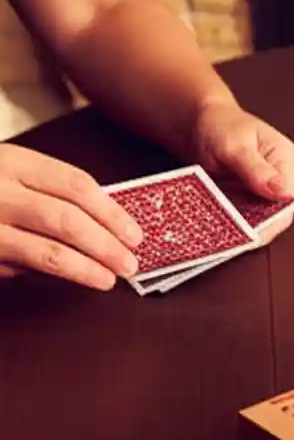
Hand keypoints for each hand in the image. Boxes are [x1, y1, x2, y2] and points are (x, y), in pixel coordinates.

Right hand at [0, 144, 141, 289]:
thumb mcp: (9, 172)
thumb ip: (48, 192)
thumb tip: (104, 222)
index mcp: (12, 160)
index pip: (77, 185)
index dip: (112, 213)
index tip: (135, 234)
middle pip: (66, 219)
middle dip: (105, 245)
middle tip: (129, 264)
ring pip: (44, 251)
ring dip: (82, 268)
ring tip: (107, 279)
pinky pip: (13, 267)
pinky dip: (36, 272)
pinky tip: (59, 277)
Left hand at [190, 100, 293, 242]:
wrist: (196, 122)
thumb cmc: (218, 125)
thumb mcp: (234, 145)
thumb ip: (257, 169)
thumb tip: (284, 193)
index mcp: (284, 160)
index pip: (289, 197)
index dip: (272, 216)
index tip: (248, 229)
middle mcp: (279, 178)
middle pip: (278, 214)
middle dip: (256, 227)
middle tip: (229, 235)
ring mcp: (262, 191)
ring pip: (261, 221)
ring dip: (242, 229)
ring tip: (220, 233)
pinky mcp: (246, 201)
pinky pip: (244, 220)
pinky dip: (232, 226)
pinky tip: (217, 229)